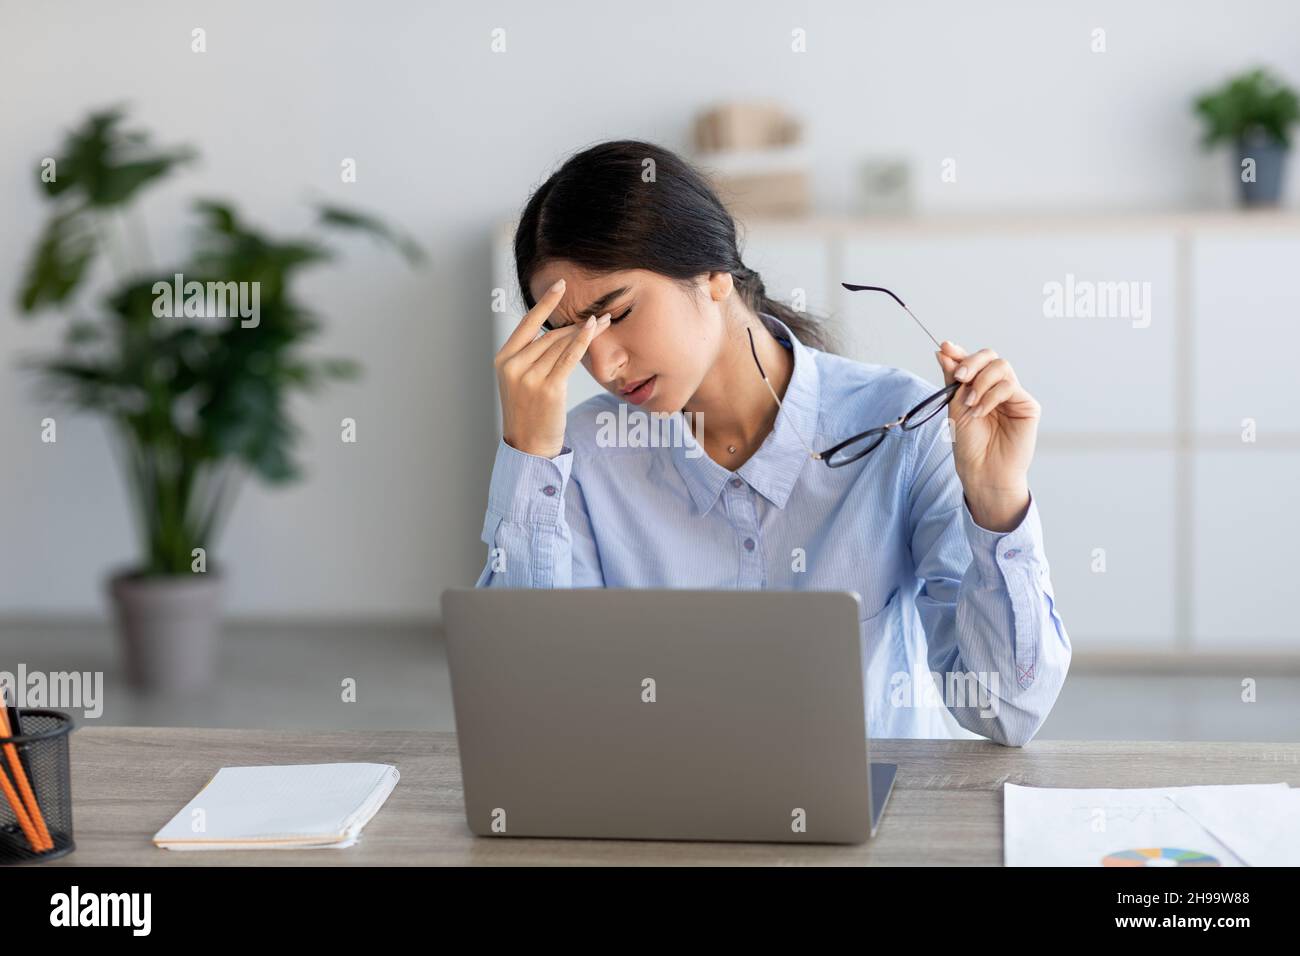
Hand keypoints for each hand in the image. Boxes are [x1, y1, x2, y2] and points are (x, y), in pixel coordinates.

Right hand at [495, 278, 611, 458]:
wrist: (529, 446)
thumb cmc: (530, 413)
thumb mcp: (522, 381)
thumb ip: (533, 356)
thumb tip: (560, 332)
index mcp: (504, 359)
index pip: (527, 324)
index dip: (545, 303)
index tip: (560, 284)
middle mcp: (514, 366)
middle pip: (550, 335)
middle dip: (576, 323)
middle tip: (599, 313)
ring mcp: (529, 377)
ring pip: (561, 345)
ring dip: (585, 331)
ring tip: (605, 321)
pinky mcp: (549, 388)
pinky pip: (569, 357)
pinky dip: (583, 340)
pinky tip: (594, 327)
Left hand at [934, 341, 1039, 528]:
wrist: (982, 471)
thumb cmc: (969, 444)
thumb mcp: (955, 406)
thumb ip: (952, 379)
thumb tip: (943, 350)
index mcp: (979, 387)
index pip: (973, 361)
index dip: (959, 352)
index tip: (944, 348)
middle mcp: (997, 388)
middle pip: (990, 356)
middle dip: (972, 361)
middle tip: (959, 376)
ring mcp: (1013, 395)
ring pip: (1001, 366)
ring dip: (980, 382)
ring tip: (970, 404)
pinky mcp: (1027, 405)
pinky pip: (1009, 386)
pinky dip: (991, 396)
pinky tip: (981, 412)